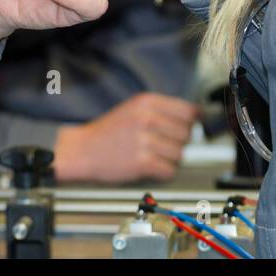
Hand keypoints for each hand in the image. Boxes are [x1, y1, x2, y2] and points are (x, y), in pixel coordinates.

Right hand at [53, 93, 200, 183]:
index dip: (193, 121)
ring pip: (180, 154)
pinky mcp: (142, 162)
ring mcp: (145, 140)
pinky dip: (164, 173)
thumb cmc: (107, 132)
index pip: (188, 110)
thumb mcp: (133, 108)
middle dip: (178, 142)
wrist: (82, 150)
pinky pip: (170, 171)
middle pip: (186, 134)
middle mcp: (147, 118)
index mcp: (146, 102)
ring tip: (154, 156)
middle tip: (163, 144)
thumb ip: (161, 110)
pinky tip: (152, 168)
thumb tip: (193, 118)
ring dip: (170, 159)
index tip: (194, 126)